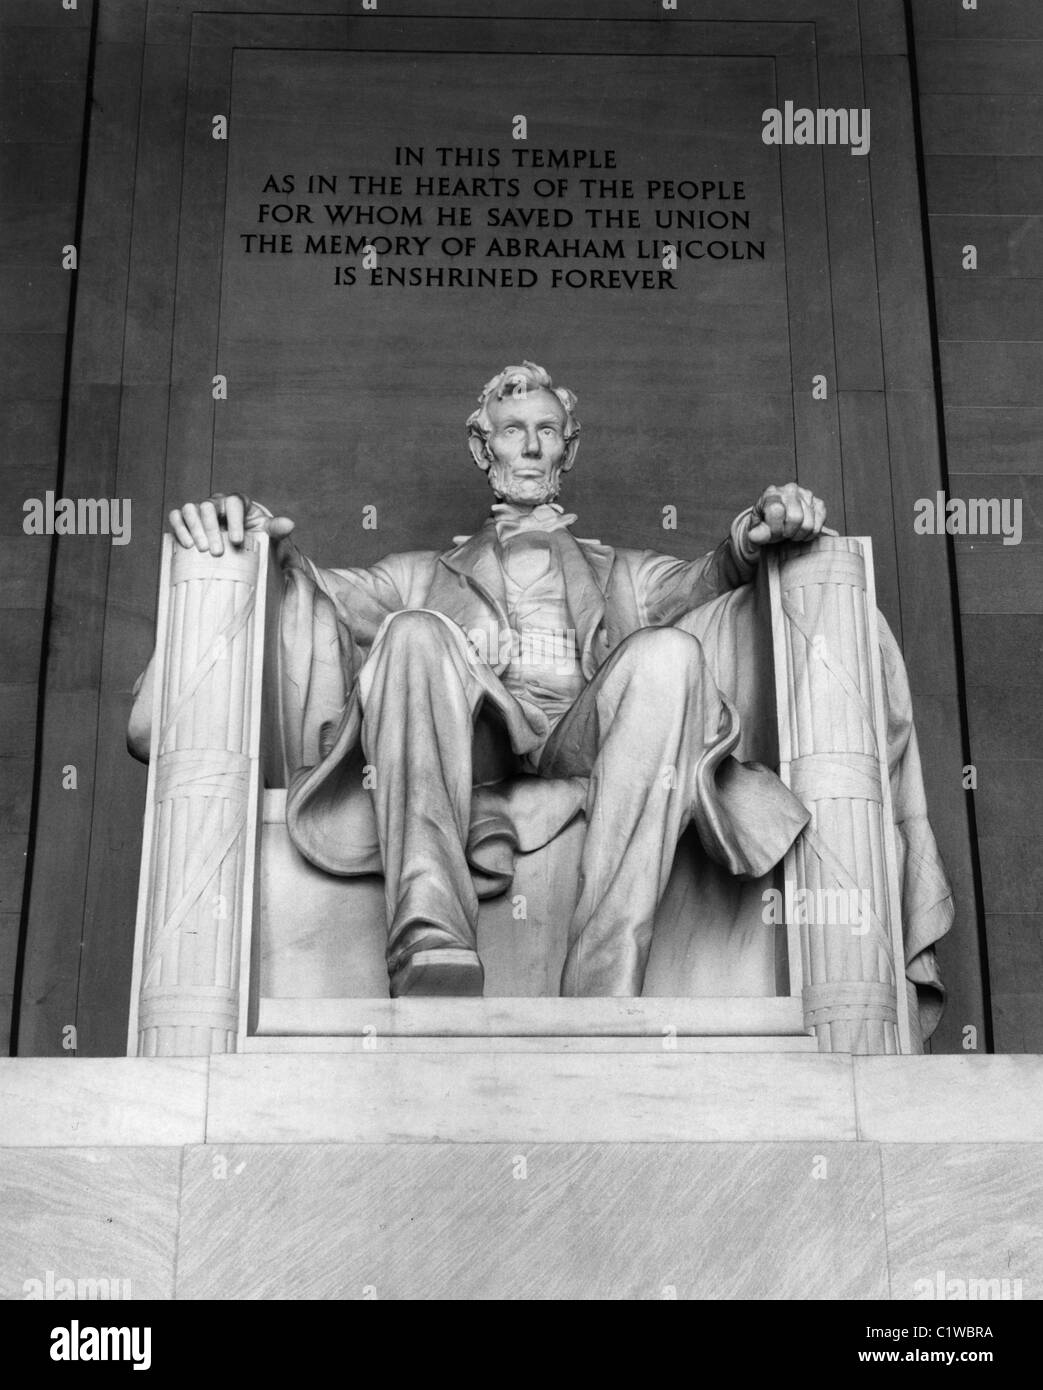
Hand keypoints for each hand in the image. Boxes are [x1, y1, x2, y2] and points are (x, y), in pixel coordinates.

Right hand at [168, 493, 294, 555]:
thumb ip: (277, 529)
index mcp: (238, 502)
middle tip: (217, 552)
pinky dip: (179, 528)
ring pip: (191, 509)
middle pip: (209, 507)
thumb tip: (289, 524)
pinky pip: (177, 516)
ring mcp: (200, 510)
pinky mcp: (187, 519)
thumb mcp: (268, 533)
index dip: (234, 520)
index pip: (234, 502)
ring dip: (194, 528)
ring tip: (201, 549)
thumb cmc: (255, 536)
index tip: (237, 540)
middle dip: (211, 529)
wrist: (242, 543)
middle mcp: (217, 502)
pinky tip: (187, 544)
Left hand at [748, 483, 829, 546]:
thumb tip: (755, 537)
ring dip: (799, 534)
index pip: (777, 511)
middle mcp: (790, 489)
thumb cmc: (766, 524)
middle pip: (796, 518)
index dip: (775, 529)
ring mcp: (806, 495)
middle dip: (788, 532)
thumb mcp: (756, 529)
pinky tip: (801, 530)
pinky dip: (810, 533)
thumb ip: (756, 534)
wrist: (776, 519)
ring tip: (791, 532)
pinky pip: (820, 523)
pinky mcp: (818, 503)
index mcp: (772, 493)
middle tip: (783, 534)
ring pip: (809, 524)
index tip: (772, 533)